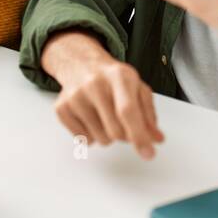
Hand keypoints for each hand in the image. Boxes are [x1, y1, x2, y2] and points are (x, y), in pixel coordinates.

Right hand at [42, 31, 163, 158]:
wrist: (81, 64)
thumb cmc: (113, 78)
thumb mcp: (137, 88)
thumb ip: (149, 114)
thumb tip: (156, 138)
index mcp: (119, 76)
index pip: (128, 110)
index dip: (139, 135)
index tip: (148, 153)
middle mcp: (94, 84)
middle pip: (115, 131)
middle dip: (124, 135)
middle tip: (123, 121)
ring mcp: (75, 96)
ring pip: (100, 139)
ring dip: (108, 135)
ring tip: (105, 115)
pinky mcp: (61, 108)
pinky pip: (83, 140)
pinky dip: (91, 134)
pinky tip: (90, 116)